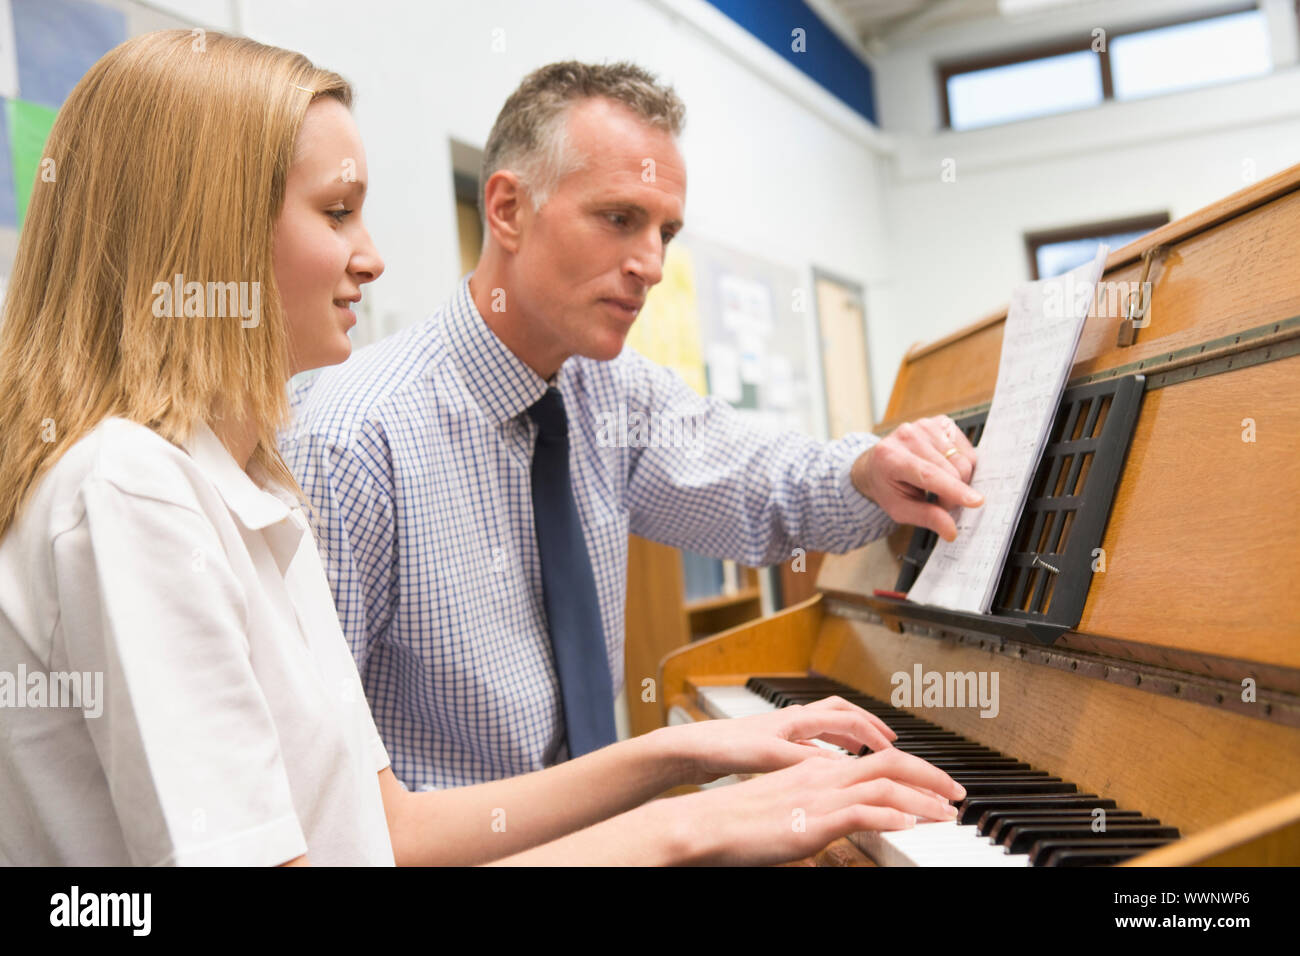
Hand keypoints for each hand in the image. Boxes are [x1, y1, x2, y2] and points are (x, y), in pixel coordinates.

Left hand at [665, 695, 898, 785]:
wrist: (691, 748)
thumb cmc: (724, 746)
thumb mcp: (769, 757)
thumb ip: (804, 761)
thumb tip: (838, 767)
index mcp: (796, 719)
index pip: (848, 720)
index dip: (875, 734)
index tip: (894, 749)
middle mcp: (792, 720)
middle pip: (841, 714)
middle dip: (867, 725)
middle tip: (889, 741)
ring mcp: (782, 731)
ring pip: (825, 727)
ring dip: (848, 737)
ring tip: (865, 752)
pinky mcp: (771, 744)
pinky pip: (810, 743)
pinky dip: (827, 751)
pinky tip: (826, 767)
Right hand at [669, 748, 966, 865]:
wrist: (706, 825)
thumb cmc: (737, 823)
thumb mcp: (784, 812)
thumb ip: (813, 812)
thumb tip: (832, 826)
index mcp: (816, 772)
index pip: (876, 759)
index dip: (911, 768)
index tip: (934, 784)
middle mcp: (822, 776)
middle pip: (890, 762)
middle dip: (930, 775)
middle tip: (957, 793)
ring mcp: (819, 795)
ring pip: (886, 783)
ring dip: (924, 796)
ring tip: (947, 812)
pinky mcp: (814, 819)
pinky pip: (864, 810)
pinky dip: (893, 814)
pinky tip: (912, 823)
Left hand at [851, 415, 982, 541]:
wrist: (878, 463)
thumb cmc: (887, 486)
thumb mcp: (900, 509)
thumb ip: (926, 518)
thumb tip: (951, 531)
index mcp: (890, 458)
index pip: (929, 474)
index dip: (954, 489)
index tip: (975, 501)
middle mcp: (907, 436)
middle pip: (952, 468)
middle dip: (954, 494)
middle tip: (940, 502)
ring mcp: (924, 425)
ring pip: (963, 459)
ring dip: (959, 480)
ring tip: (939, 485)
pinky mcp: (940, 422)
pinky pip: (967, 448)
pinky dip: (962, 464)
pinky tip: (946, 468)